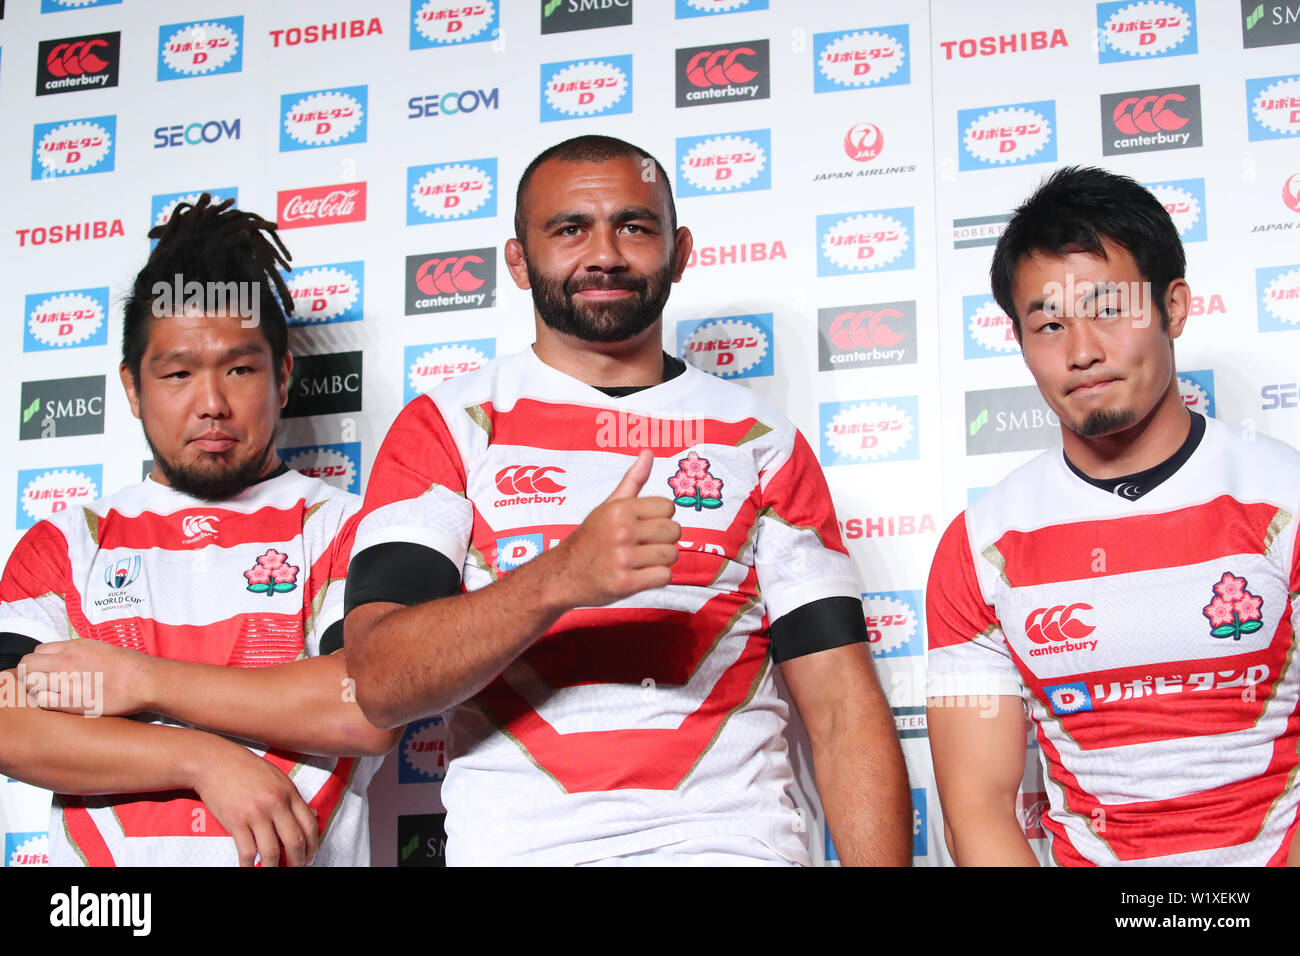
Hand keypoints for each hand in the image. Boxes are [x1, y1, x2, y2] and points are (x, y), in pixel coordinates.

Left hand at [22, 639, 155, 716]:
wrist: (143, 680)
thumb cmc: (128, 665)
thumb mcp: (101, 648)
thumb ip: (79, 652)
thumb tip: (67, 659)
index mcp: (74, 647)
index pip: (38, 651)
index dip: (41, 662)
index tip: (49, 670)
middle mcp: (66, 661)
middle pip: (27, 665)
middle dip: (31, 674)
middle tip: (44, 682)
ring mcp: (67, 681)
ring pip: (30, 683)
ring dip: (37, 689)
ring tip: (52, 693)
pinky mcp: (71, 701)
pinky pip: (42, 700)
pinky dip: (46, 701)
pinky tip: (60, 702)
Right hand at [191, 739, 319, 866]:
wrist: (215, 762)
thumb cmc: (245, 768)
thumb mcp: (277, 777)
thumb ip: (292, 797)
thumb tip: (310, 815)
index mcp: (289, 793)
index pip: (310, 824)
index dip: (313, 845)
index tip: (310, 856)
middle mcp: (276, 804)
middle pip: (295, 841)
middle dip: (298, 860)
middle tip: (297, 868)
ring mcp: (256, 813)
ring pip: (272, 851)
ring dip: (274, 867)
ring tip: (273, 871)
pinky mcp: (236, 822)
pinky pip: (247, 851)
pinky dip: (249, 865)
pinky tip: (249, 868)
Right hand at [546, 450, 680, 607]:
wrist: (564, 574)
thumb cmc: (591, 538)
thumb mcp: (608, 506)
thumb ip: (633, 480)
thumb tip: (648, 452)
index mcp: (620, 509)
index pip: (668, 507)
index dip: (662, 517)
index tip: (647, 526)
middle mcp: (621, 531)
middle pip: (674, 531)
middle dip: (666, 539)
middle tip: (647, 545)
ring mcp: (623, 558)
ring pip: (671, 555)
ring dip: (662, 560)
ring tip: (643, 560)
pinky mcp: (625, 583)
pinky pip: (663, 577)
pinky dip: (657, 578)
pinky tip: (641, 575)